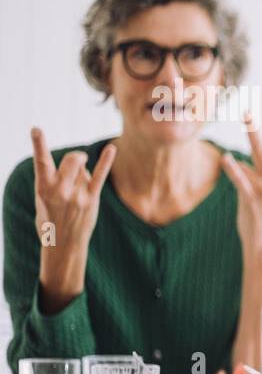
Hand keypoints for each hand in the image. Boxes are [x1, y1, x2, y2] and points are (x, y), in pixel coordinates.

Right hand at [30, 128, 115, 253]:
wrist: (63, 244)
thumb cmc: (50, 219)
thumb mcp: (42, 200)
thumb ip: (55, 180)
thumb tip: (78, 164)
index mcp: (43, 188)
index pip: (41, 162)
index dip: (38, 144)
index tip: (36, 129)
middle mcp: (60, 190)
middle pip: (71, 160)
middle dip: (75, 156)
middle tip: (78, 159)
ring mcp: (77, 195)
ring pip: (83, 171)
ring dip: (81, 176)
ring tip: (75, 194)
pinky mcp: (91, 200)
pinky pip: (100, 176)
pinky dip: (106, 161)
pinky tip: (112, 149)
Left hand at [220, 118, 261, 253]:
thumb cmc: (260, 209)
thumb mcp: (261, 186)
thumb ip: (250, 170)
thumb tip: (230, 160)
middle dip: (253, 132)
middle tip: (246, 113)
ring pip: (244, 170)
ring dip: (236, 176)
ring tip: (240, 184)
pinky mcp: (255, 200)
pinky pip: (241, 182)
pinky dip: (234, 171)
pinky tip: (227, 160)